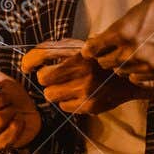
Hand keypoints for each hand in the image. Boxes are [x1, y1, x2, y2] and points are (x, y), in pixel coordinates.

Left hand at [18, 47, 134, 115]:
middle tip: (54, 77)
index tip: (26, 67)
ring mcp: (86, 89)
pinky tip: (77, 94)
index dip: (29, 61)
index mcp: (78, 50)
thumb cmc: (97, 61)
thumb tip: (29, 61)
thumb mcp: (79, 47)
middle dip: (45, 78)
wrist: (127, 79)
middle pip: (43, 78)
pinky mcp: (89, 105)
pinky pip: (63, 106)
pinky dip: (66, 102)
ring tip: (66, 86)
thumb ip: (56, 49)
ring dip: (54, 91)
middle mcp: (82, 69)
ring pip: (50, 95)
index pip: (43, 54)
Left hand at [81, 0, 153, 84]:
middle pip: (106, 63)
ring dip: (123, 66)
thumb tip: (105, 39)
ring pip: (123, 73)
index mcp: (123, 31)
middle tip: (111, 53)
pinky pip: (141, 81)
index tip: (91, 50)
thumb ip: (122, 27)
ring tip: (132, 57)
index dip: (92, 49)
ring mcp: (149, 65)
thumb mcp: (139, 9)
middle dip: (107, 57)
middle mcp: (133, 51)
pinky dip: (138, 76)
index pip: (95, 49)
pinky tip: (143, 67)